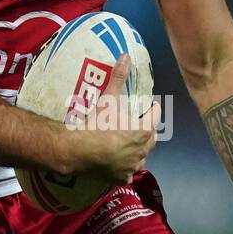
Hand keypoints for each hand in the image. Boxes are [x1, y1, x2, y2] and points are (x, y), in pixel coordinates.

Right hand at [64, 54, 159, 183]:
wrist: (76, 150)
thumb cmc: (95, 123)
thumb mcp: (108, 98)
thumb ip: (118, 77)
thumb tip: (126, 56)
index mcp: (144, 131)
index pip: (156, 117)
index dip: (153, 110)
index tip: (150, 106)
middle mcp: (142, 150)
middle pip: (151, 138)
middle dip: (148, 130)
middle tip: (140, 124)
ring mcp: (133, 166)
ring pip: (142, 157)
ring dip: (139, 150)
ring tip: (131, 144)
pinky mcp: (121, 177)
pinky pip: (129, 173)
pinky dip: (127, 168)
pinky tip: (121, 164)